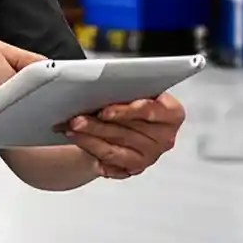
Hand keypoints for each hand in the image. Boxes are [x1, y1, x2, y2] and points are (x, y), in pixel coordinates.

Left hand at [56, 93, 185, 178]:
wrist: (127, 120)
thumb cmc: (130, 100)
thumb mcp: (131, 87)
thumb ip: (119, 82)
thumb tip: (78, 74)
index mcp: (171, 113)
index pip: (150, 111)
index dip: (126, 112)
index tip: (103, 111)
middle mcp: (165, 137)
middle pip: (127, 132)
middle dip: (97, 126)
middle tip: (75, 121)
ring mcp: (151, 156)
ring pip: (116, 150)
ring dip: (90, 140)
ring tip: (71, 130)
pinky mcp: (135, 168)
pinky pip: (112, 165)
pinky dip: (93, 154)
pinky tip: (80, 145)